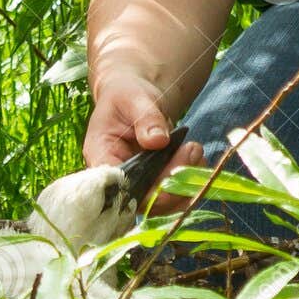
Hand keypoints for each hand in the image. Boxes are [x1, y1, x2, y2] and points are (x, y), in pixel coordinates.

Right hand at [83, 71, 203, 213]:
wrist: (135, 97)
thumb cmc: (127, 94)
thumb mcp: (134, 98)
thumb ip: (145, 117)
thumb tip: (157, 140)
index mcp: (101, 157)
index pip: (118, 188)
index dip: (145, 190)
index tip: (172, 170)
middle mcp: (116, 178)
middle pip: (143, 200)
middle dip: (172, 182)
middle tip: (193, 150)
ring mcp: (136, 184)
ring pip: (160, 204)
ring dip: (185, 184)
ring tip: (196, 151)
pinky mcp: (153, 184)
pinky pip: (172, 194)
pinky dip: (189, 182)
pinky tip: (197, 159)